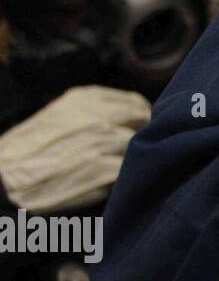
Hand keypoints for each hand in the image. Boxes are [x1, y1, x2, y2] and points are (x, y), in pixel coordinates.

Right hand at [0, 85, 151, 211]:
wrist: (5, 177)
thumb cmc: (28, 149)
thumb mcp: (59, 115)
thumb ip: (92, 112)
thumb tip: (125, 116)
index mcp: (85, 100)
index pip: (134, 103)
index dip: (139, 116)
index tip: (139, 126)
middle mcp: (100, 117)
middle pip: (142, 123)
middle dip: (142, 134)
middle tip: (136, 145)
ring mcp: (105, 143)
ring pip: (137, 147)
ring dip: (132, 156)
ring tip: (114, 165)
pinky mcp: (105, 170)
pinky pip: (128, 170)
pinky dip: (123, 175)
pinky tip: (108, 180)